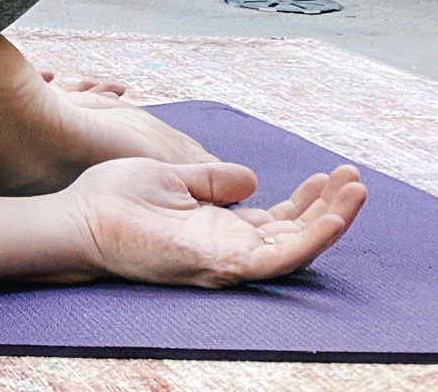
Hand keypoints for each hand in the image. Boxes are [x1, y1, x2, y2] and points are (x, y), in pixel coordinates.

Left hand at [49, 158, 366, 286]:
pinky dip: (309, 240)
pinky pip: (276, 258)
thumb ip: (212, 179)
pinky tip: (334, 217)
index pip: (279, 217)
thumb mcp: (173, 177)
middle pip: (296, 231)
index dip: (310, 199)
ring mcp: (227, 258)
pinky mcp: (221, 264)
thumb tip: (250, 178)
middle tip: (355, 177)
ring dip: (331, 220)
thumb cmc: (114, 200)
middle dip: (330, 207)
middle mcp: (230, 245)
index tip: (332, 172)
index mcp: (220, 226)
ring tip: (357, 191)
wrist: (80, 217)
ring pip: (296, 246)